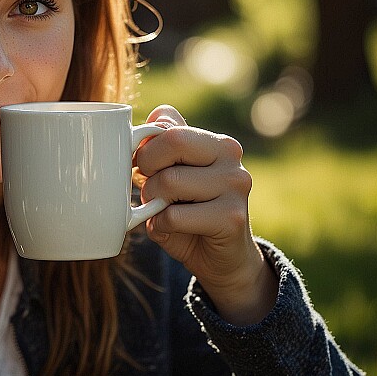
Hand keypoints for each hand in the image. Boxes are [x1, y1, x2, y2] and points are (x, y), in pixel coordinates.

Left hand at [135, 105, 276, 324]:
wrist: (221, 259)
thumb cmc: (188, 211)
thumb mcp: (173, 174)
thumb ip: (165, 144)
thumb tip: (156, 116)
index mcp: (217, 142)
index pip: (168, 125)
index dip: (144, 148)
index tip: (140, 167)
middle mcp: (232, 157)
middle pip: (172, 142)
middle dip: (148, 167)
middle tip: (149, 187)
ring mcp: (236, 185)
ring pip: (170, 181)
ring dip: (153, 201)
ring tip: (162, 209)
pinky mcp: (231, 217)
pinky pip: (175, 215)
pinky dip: (161, 225)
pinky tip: (170, 228)